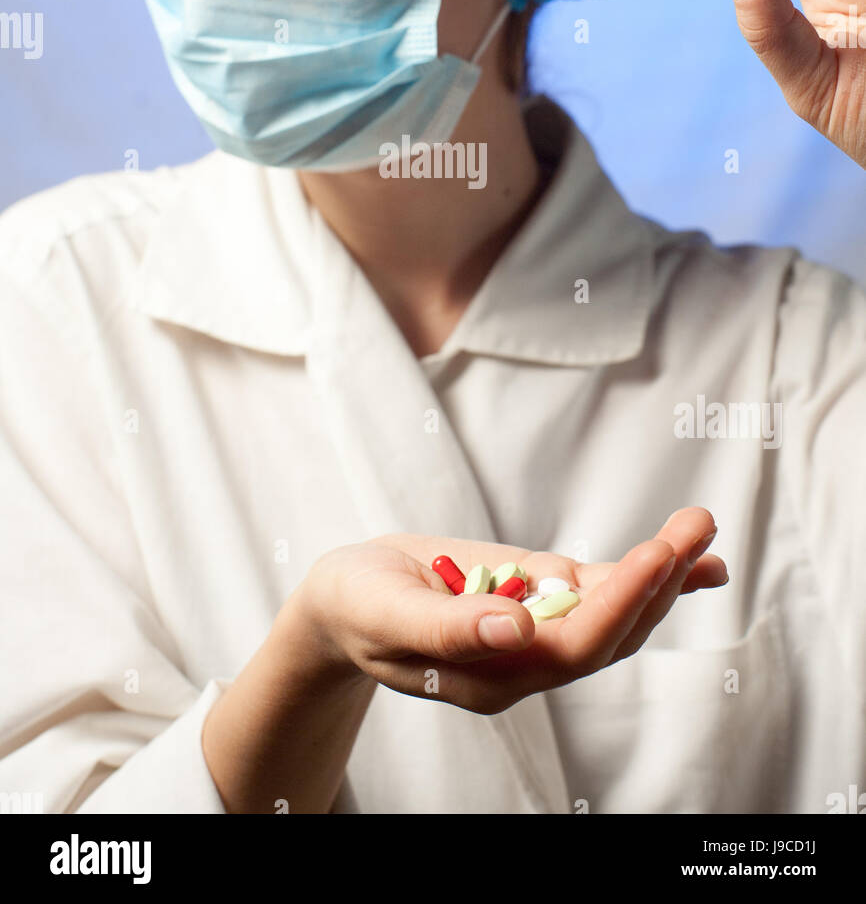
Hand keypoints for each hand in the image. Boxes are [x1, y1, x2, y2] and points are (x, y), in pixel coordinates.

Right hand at [296, 508, 725, 715]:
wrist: (346, 599)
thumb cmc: (357, 607)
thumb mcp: (387, 613)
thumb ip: (450, 629)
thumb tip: (518, 629)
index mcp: (491, 676)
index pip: (571, 650)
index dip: (616, 606)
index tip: (652, 557)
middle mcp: (525, 660)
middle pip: (608, 631)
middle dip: (656, 580)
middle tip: (694, 527)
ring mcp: (535, 629)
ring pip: (613, 610)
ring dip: (663, 571)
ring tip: (702, 527)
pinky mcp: (535, 596)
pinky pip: (600, 588)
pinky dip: (646, 573)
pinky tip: (693, 559)